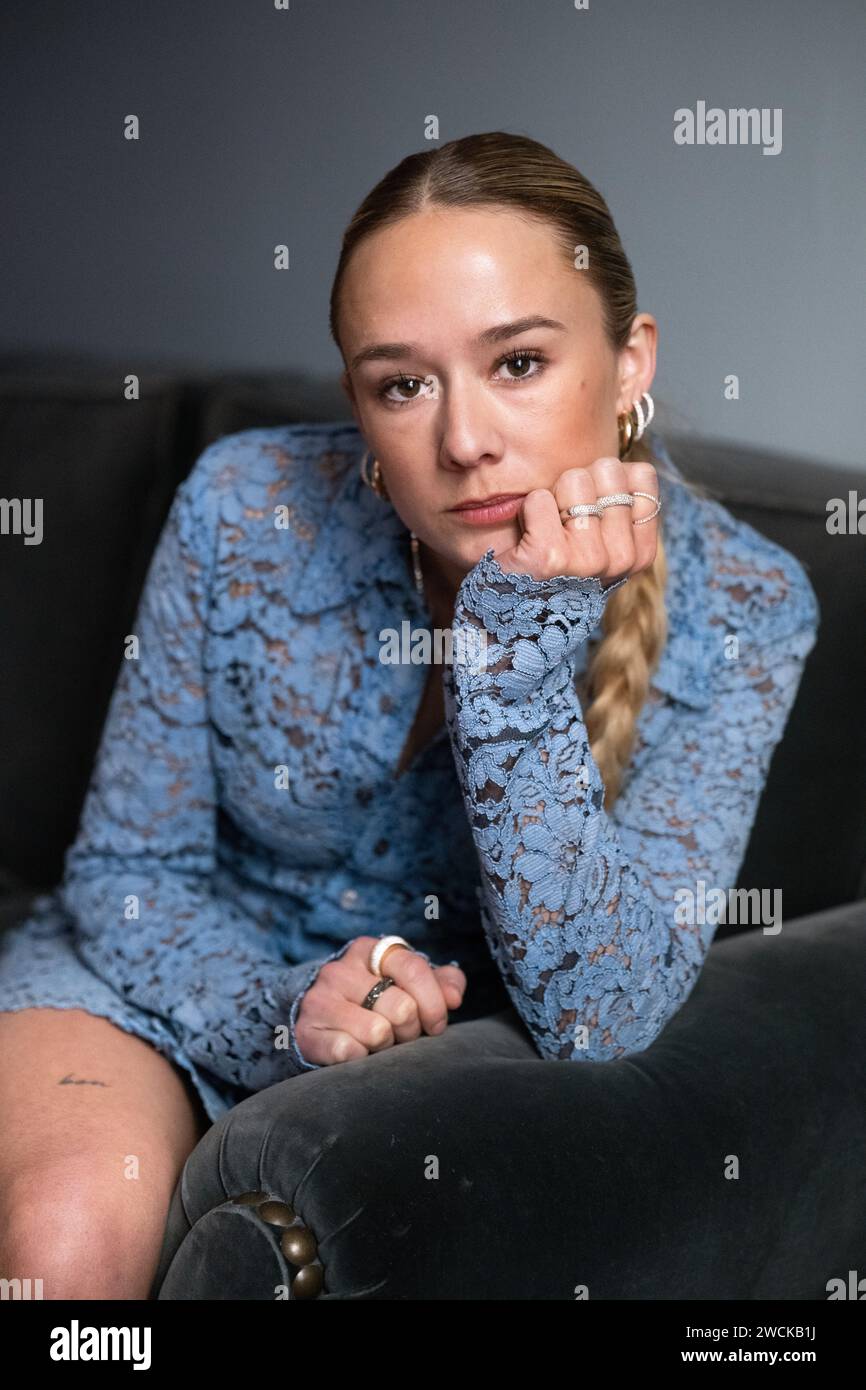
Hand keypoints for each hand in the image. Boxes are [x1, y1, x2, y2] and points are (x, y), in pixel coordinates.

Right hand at [293, 936, 467, 1066]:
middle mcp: (341, 970)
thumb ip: (441, 983)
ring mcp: (320, 999)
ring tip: (379, 1042)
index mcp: (371, 951)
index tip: (436, 1024)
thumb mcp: (410, 985)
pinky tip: (357, 1052)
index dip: (433, 1003)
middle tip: (402, 1034)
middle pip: (401, 1008)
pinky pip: (348, 1052)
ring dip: (386, 1046)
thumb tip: (454, 997)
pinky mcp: (306, 1031)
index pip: (413, 969)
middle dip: (410, 1030)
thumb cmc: (379, 1002)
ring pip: (377, 1032)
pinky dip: (360, 1059)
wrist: (323, 1022)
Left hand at [493, 456, 659, 584]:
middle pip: (606, 469)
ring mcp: (585, 562)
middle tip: (559, 526)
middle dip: (575, 487)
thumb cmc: (550, 571)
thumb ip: (618, 503)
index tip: (587, 516)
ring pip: (574, 479)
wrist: (506, 619)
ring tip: (540, 533)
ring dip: (549, 499)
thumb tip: (629, 464)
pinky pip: (539, 498)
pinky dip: (526, 509)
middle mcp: (619, 560)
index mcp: (638, 553)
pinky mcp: (546, 561)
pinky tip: (524, 537)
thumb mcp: (597, 539)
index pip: (640, 476)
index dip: (605, 483)